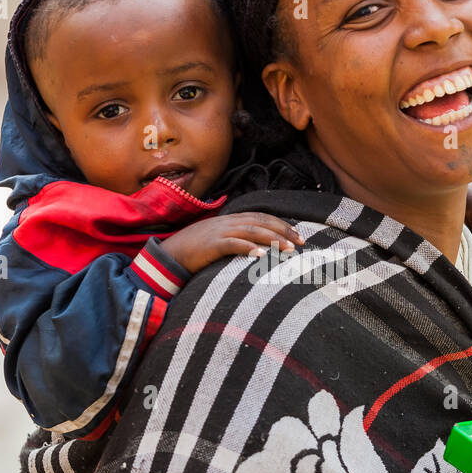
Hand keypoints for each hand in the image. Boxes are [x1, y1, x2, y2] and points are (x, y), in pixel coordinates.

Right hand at [160, 212, 302, 274]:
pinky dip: (248, 248)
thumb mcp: (219, 240)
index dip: (282, 225)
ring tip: (288, 249)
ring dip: (272, 239)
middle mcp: (228, 222)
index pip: (262, 217)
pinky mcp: (211, 245)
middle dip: (284, 231)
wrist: (170, 254)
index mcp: (231, 220)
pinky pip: (232, 244)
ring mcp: (219, 232)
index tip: (298, 236)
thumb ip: (237, 240)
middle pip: (261, 222)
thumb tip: (258, 248)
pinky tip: (262, 255)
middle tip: (302, 243)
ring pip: (251, 231)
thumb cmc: (196, 251)